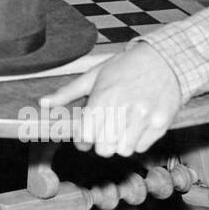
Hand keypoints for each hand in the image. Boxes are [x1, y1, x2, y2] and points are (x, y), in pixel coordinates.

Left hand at [37, 43, 182, 156]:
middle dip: (100, 143)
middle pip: (104, 148)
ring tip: (120, 129)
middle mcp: (124, 108)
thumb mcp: (94, 74)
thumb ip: (67, 92)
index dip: (83, 140)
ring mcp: (144, 117)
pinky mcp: (161, 123)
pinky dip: (135, 142)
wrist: (165, 60)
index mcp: (104, 96)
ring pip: (123, 150)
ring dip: (118, 144)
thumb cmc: (126, 66)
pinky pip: (142, 147)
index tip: (85, 137)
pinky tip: (135, 127)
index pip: (87, 134)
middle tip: (103, 133)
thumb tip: (43, 103)